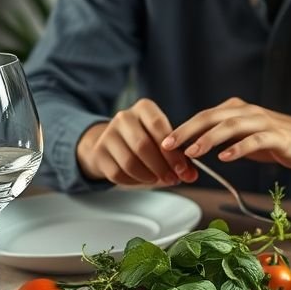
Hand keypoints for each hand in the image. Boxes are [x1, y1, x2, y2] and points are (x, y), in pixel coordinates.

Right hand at [76, 99, 196, 185]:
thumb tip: (191, 175)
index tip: (183, 168)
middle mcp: (124, 117)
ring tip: (160, 180)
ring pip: (130, 161)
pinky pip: (118, 173)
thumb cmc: (146, 142)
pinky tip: (144, 180)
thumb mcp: (163, 142)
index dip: (171, 151)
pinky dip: (134, 181)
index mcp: (144, 108)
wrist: (112, 144)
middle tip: (174, 179)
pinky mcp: (99, 153)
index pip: (158, 125)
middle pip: (143, 145)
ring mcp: (108, 134)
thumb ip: (179, 158)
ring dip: (148, 176)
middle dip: (161, 166)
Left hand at [162, 98, 290, 170]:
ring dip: (209, 139)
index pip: (204, 116)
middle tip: (169, 145)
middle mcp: (247, 112)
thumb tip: (193, 147)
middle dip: (188, 131)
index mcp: (236, 110)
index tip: (164, 142)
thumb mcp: (244, 138)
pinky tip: (226, 157)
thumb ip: (222, 139)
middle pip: (212, 117)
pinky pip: (255, 140)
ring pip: (231, 126)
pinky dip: (239, 148)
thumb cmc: (275, 141)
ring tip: (192, 152)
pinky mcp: (277, 137)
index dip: (183, 128)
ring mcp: (263, 122)